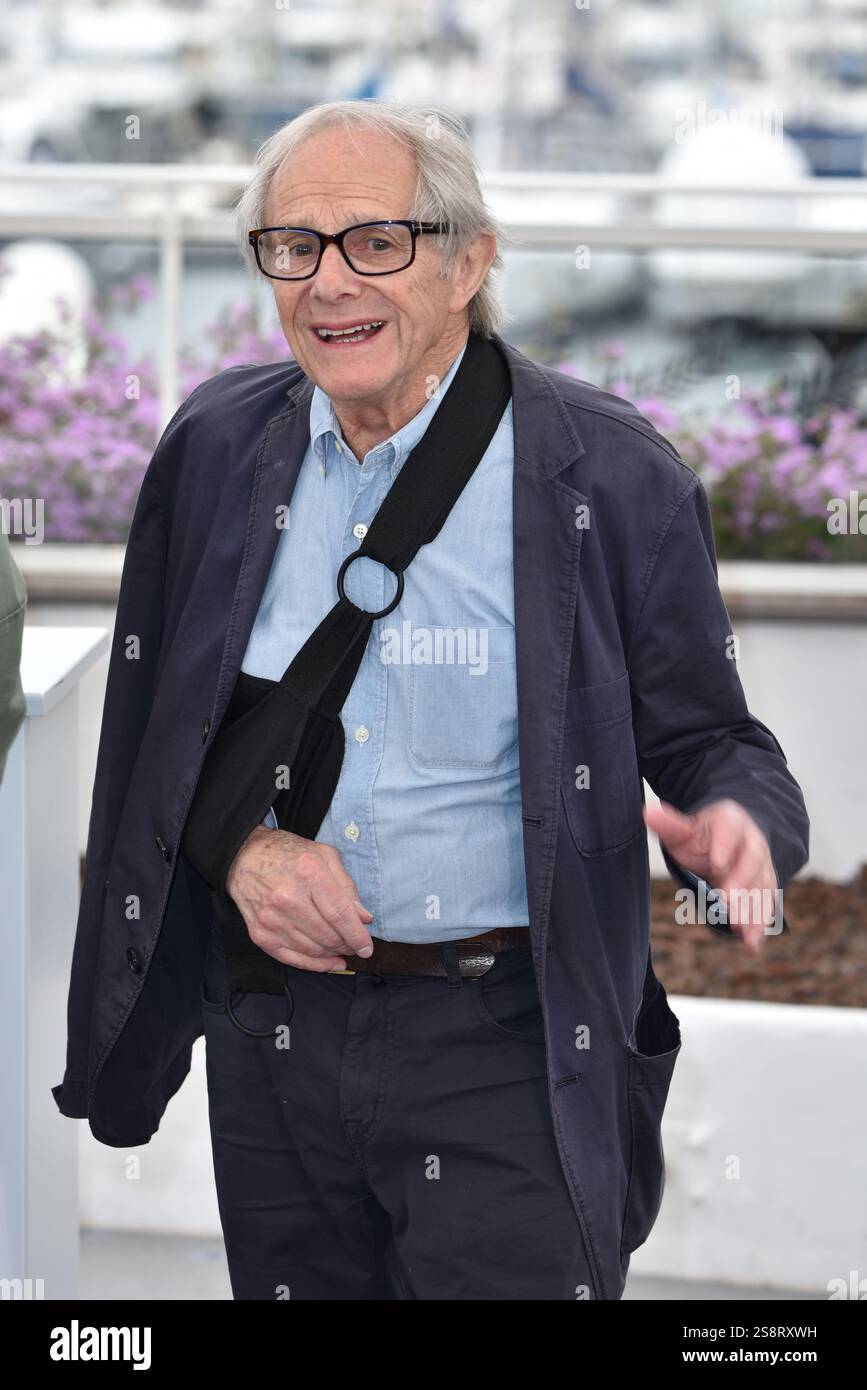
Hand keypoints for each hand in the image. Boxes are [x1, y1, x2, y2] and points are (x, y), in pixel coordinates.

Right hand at [226, 824, 374, 971]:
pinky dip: (316, 965)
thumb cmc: (289, 855)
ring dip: (333, 953)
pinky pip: (293, 959)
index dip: (358, 935)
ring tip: (343, 949)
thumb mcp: (325, 857)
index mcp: (308, 874)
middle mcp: (287, 899)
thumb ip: (347, 887)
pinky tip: (331, 962)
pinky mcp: (260, 935)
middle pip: (328, 936)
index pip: (340, 914)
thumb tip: (364, 918)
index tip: (367, 946)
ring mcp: (272, 920)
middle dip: (348, 945)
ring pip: (314, 950)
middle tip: (356, 945)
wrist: (244, 858)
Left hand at [643, 797, 777, 953]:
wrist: (729, 841)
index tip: (717, 862)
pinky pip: (765, 905)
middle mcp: (752, 842)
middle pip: (750, 861)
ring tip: (740, 928)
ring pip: (760, 886)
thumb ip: (669, 825)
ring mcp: (763, 865)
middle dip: (740, 883)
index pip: (730, 829)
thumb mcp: (684, 829)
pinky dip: (759, 924)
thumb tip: (648, 811)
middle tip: (728, 903)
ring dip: (752, 908)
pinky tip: (752, 942)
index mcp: (732, 821)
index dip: (725, 845)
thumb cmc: (701, 836)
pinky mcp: (765, 887)